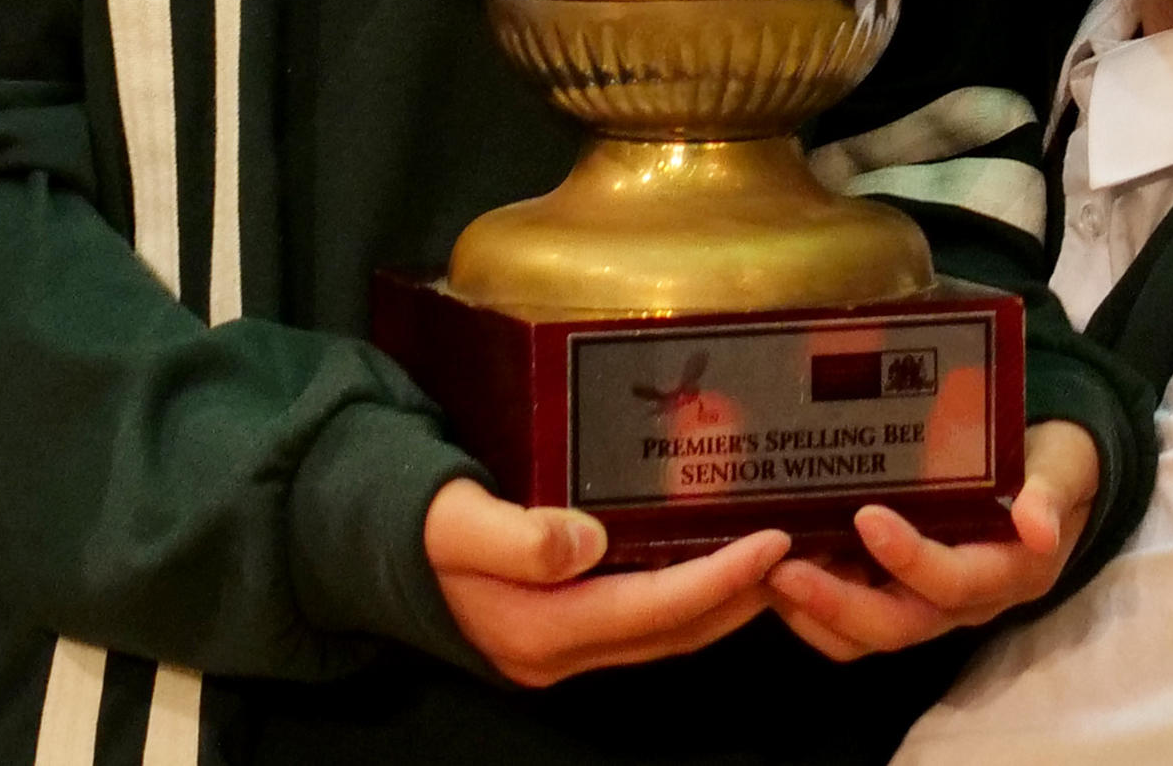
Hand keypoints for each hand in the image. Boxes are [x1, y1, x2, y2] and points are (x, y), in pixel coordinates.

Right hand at [422, 480, 784, 686]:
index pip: (655, 608)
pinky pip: (644, 620)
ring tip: (774, 557)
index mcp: (543, 628)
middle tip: (800, 550)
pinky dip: (688, 595)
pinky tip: (712, 558)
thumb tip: (586, 541)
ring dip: (722, 601)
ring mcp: (563, 647)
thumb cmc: (418, 526)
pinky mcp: (563, 629)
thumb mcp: (458, 522)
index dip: (720, 578)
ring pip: (664, 631)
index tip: (774, 541)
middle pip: (673, 630)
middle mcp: (561, 651)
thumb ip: (518, 535)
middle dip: (741, 597)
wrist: (372, 549)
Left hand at [766, 420, 1104, 660]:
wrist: (1051, 477)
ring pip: (864, 634)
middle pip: (896, 625)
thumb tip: (1040, 528)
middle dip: (836, 603)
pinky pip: (852, 619)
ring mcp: (927, 603)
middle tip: (782, 568)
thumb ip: (1050, 492)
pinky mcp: (899, 592)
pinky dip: (812, 602)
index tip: (866, 516)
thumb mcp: (1063, 467)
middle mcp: (963, 603)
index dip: (909, 558)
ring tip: (767, 571)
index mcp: (1007, 573)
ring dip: (813, 611)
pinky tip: (778, 563)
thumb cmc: (1054, 464)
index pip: (951, 581)